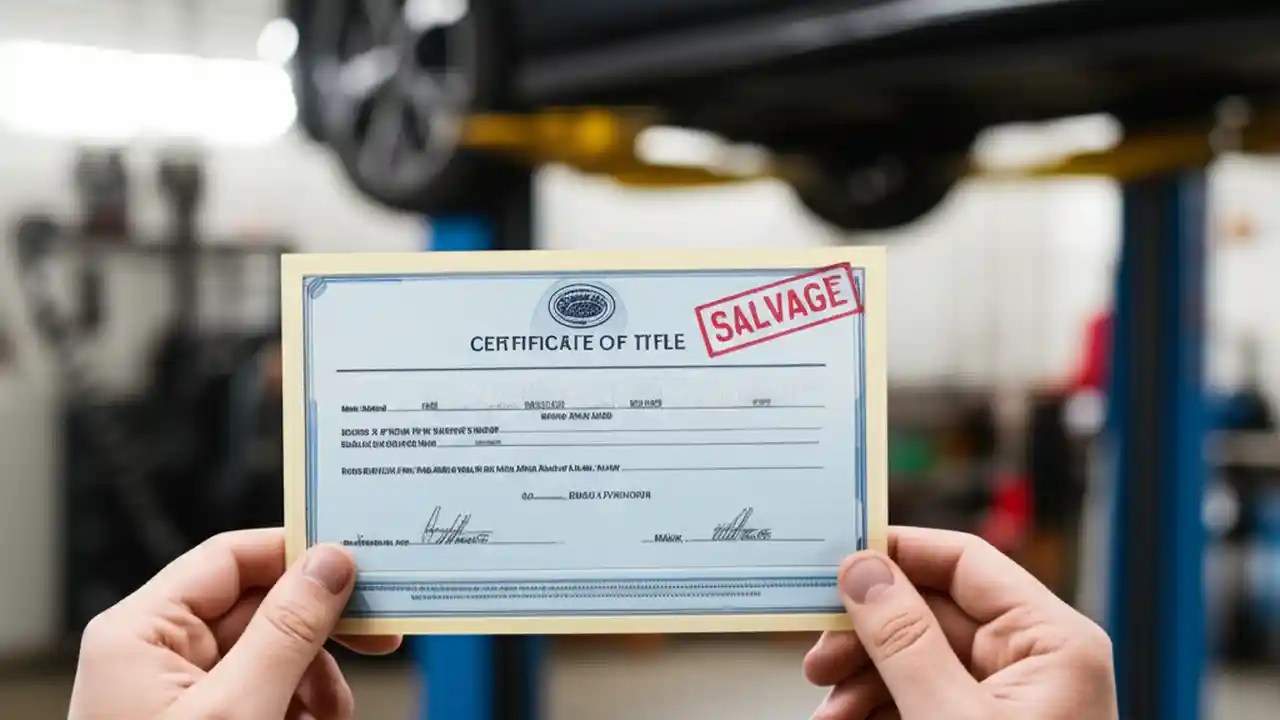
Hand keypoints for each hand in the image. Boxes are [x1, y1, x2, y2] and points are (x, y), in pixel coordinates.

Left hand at [69, 529, 400, 718]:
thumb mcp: (240, 709)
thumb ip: (289, 629)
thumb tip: (330, 563)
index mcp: (143, 631)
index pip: (232, 557)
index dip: (297, 554)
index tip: (359, 563)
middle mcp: (157, 653)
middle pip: (261, 606)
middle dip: (318, 635)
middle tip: (380, 637)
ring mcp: (179, 692)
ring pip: (272, 653)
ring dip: (315, 682)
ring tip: (331, 717)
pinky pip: (265, 693)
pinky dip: (299, 710)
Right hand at [803, 527, 1116, 719]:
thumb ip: (902, 641)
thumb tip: (863, 571)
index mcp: (1052, 641)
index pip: (964, 563)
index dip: (897, 555)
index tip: (835, 562)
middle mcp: (1035, 660)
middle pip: (931, 613)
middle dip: (866, 636)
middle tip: (816, 656)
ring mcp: (1011, 698)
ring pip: (916, 658)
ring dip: (861, 681)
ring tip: (827, 712)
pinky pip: (920, 697)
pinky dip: (877, 710)